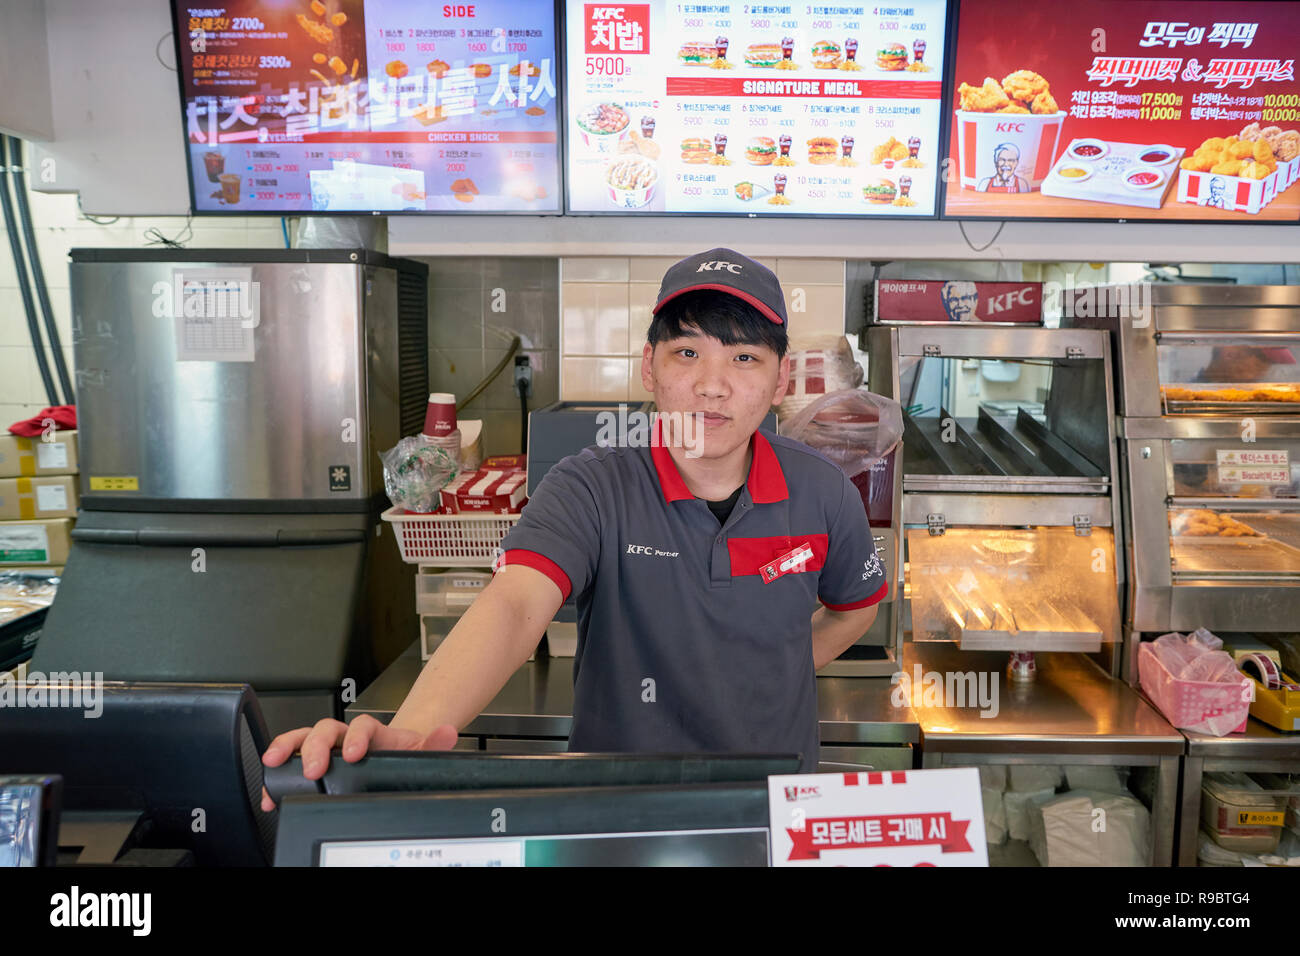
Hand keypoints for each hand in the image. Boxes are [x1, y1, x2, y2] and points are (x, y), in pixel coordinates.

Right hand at [260, 715, 457, 810]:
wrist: (396, 757)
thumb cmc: (405, 754)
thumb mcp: (422, 750)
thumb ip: (435, 743)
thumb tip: (448, 733)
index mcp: (374, 733)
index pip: (362, 726)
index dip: (356, 737)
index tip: (353, 753)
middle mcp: (347, 737)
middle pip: (325, 729)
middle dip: (315, 746)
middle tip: (312, 767)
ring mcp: (329, 749)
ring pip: (302, 739)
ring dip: (286, 748)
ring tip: (274, 763)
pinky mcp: (316, 764)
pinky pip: (291, 763)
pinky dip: (277, 777)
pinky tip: (271, 793)